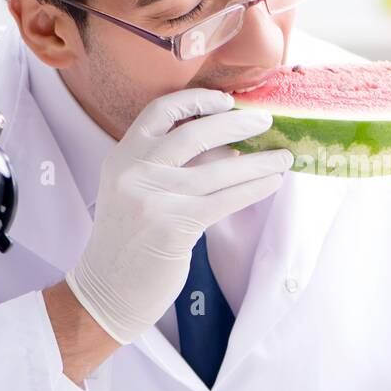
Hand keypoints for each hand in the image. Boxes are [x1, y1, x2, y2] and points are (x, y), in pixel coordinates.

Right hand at [65, 88, 292, 344]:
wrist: (106, 290)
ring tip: (284, 157)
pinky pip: (225, 200)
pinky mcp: (173, 227)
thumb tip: (228, 146)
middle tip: (267, 120)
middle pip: (195, 133)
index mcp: (122, 156)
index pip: (160, 111)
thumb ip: (167, 165)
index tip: (228, 100)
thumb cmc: (129, 240)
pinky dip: (254, 189)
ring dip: (258, 162)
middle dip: (237, 124)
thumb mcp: (134, 191)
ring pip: (218, 170)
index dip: (197, 100)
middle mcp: (134, 171)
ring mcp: (153, 199)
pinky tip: (272, 184)